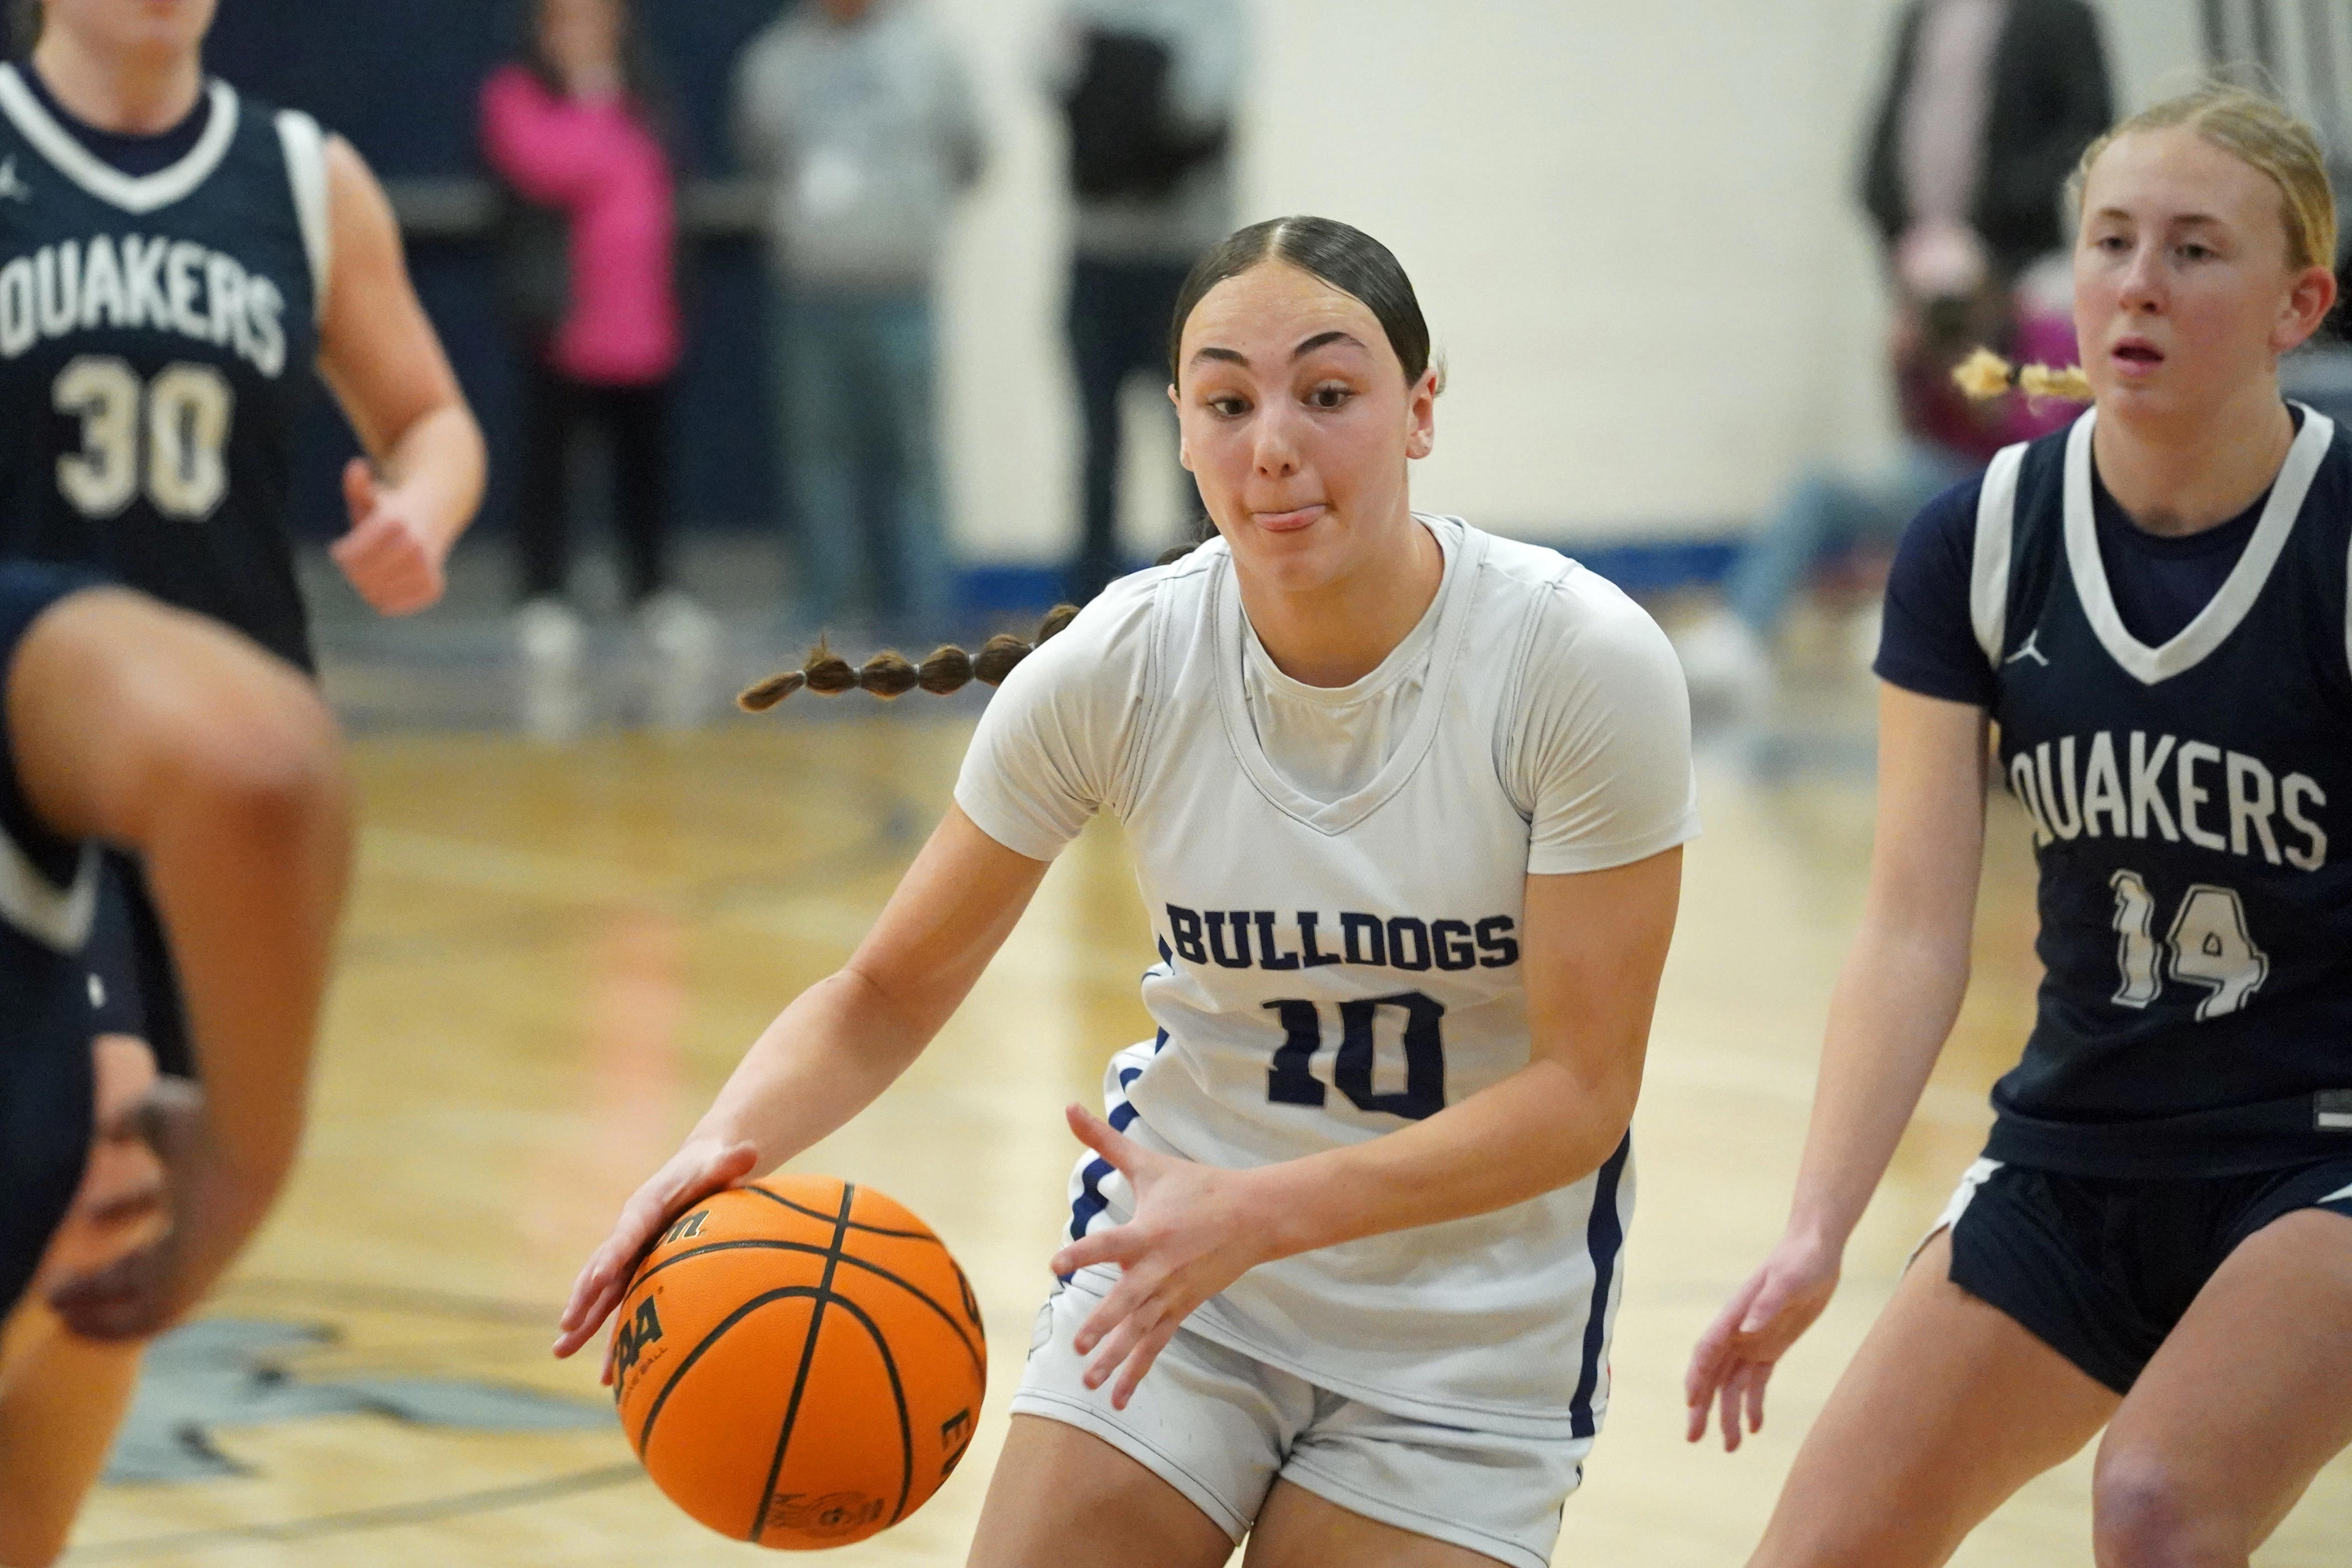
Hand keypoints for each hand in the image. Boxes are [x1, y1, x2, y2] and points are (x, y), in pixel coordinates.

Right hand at [47, 1077, 229, 1340]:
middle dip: (105, 1275)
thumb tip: (110, 1132)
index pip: (166, 1204)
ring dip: (101, 1303)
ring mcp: (204, 1260)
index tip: (91, 1214)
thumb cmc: (200, 1122)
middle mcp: (208, 1230)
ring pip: (147, 1294)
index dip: (127, 1207)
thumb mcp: (154, 1115)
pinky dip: (113, 1328)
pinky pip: (151, 1319)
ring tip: (55, 1305)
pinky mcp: (194, 1282)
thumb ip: (131, 1124)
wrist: (243, 1143)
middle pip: (154, 1261)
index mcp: (204, 1186)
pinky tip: (74, 1325)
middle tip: (58, 1283)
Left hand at [331, 459, 447, 615]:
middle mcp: (413, 545)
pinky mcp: (433, 587)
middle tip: (353, 567)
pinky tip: (386, 588)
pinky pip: (398, 605)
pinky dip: (388, 601)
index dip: (342, 555)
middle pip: (364, 576)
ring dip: (369, 588)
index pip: (352, 556)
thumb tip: (357, 467)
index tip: (340, 552)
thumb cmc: (393, 506)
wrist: (436, 512)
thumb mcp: (372, 493)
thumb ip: (358, 485)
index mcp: (394, 522)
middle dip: (354, 573)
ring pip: (380, 594)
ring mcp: (426, 567)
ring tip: (367, 578)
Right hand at [553, 1136, 759, 1373]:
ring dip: (583, 1322)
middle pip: (602, 1269)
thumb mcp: (720, 1164)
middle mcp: (630, 1234)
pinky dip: (611, 1334)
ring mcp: (631, 1255)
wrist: (699, 1168)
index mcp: (645, 1207)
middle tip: (567, 1326)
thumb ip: (731, 1163)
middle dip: (584, 1298)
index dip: (614, 1254)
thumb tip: (750, 1151)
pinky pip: (621, 1304)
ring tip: (560, 1352)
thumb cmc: (711, 1167)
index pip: (627, 1233)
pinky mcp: (639, 1271)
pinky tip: (608, 1372)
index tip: (600, 1278)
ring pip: (603, 1293)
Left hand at [1045, 1104, 1272, 1410]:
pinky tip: (1116, 1397)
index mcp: (1147, 1232)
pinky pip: (1156, 1345)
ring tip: (1088, 1378)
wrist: (1254, 1216)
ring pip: (1140, 1331)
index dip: (1081, 1254)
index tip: (1055, 1266)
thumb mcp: (1150, 1164)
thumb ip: (1104, 1141)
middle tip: (1078, 1343)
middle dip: (1103, 1323)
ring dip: (1115, 1357)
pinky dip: (1137, 1371)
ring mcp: (1172, 1295)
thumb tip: (1068, 1106)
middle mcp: (1158, 1269)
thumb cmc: (1197, 1187)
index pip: (1107, 1245)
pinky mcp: (1181, 1310)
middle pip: (1126, 1300)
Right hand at [1683, 1229, 1840, 1451]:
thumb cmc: (1800, 1260)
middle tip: (1693, 1438)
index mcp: (1734, 1315)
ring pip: (1732, 1385)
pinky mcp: (1770, 1347)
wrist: (1814, 1251)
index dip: (1698, 1376)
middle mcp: (1737, 1332)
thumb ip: (1767, 1303)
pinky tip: (1754, 1428)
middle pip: (1713, 1375)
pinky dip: (1753, 1405)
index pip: (1708, 1349)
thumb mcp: (1788, 1280)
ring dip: (1727, 1414)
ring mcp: (1752, 1341)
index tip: (1691, 1402)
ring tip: (1729, 1447)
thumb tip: (1748, 1330)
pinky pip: (1757, 1382)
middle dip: (1702, 1406)